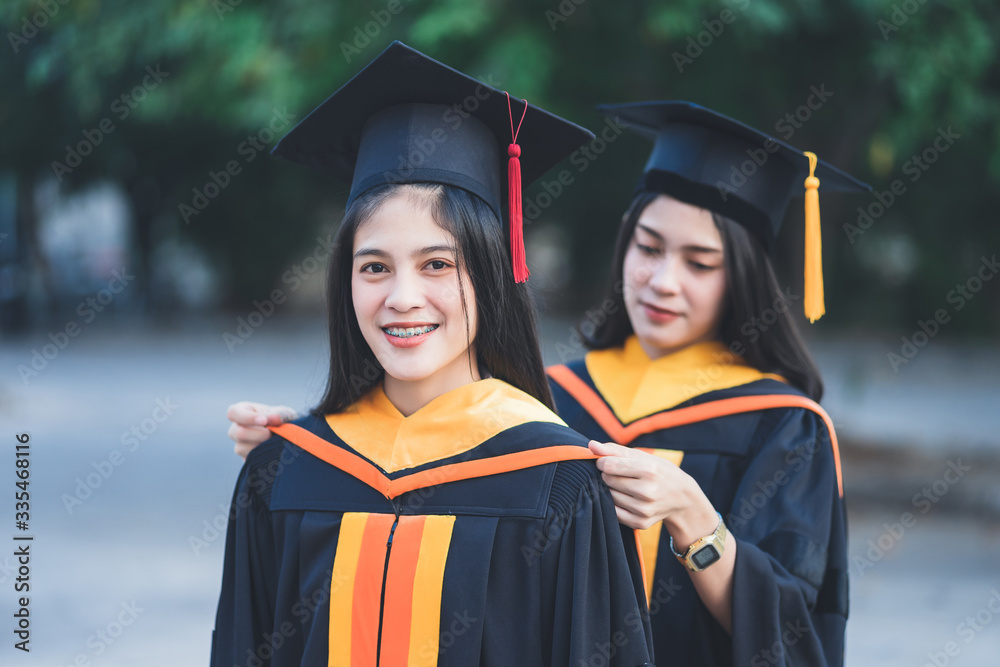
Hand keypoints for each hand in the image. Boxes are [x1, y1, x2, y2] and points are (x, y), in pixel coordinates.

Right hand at [227, 402, 297, 459]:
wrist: (288, 437)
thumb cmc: (282, 420)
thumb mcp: (284, 413)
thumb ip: (279, 414)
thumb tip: (271, 419)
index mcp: (241, 412)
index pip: (233, 413)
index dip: (247, 417)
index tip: (264, 421)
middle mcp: (236, 429)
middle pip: (238, 433)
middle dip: (259, 434)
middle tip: (272, 434)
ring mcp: (239, 446)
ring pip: (243, 449)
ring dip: (262, 446)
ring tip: (274, 442)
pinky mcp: (246, 460)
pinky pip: (250, 461)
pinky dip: (263, 456)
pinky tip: (272, 451)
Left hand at [589, 440, 716, 539]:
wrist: (682, 498)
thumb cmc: (659, 472)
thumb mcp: (642, 456)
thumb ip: (614, 450)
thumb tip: (590, 445)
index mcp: (649, 470)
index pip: (610, 465)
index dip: (602, 462)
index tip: (606, 462)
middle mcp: (647, 491)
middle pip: (608, 480)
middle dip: (608, 475)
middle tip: (619, 474)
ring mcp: (644, 509)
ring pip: (609, 496)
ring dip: (611, 489)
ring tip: (624, 486)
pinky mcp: (640, 523)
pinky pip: (613, 511)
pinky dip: (614, 504)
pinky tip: (625, 498)